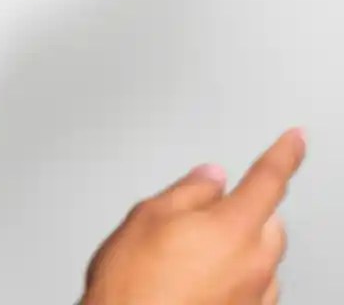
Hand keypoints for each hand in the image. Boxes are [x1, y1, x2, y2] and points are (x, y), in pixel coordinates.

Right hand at [82, 129, 306, 304]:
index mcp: (233, 228)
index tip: (295, 139)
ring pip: (263, 257)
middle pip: (269, 221)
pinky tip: (201, 282)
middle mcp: (255, 263)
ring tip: (191, 258)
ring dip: (241, 248)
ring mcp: (255, 295)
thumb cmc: (132, 287)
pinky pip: (256, 288)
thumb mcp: (146, 218)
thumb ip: (187, 191)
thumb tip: (209, 179)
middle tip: (201, 216)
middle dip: (244, 211)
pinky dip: (238, 278)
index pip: (269, 178)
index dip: (285, 153)